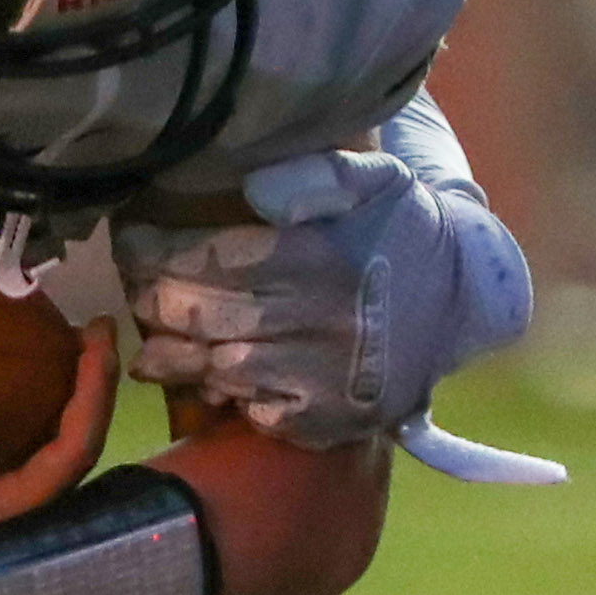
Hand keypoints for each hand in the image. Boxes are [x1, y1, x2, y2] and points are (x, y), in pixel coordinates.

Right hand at [0, 319, 121, 531]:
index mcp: (21, 511)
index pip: (76, 445)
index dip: (95, 389)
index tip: (98, 334)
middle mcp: (32, 510)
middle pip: (82, 440)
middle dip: (94, 383)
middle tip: (90, 328)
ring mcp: (16, 511)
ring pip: (63, 449)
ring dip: (69, 398)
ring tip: (61, 349)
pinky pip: (31, 454)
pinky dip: (35, 417)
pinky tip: (12, 391)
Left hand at [116, 143, 528, 446]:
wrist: (465, 298)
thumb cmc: (400, 228)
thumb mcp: (372, 180)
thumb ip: (315, 175)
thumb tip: (254, 190)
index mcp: (320, 258)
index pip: (211, 257)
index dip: (157, 250)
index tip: (131, 240)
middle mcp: (322, 319)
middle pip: (205, 314)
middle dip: (157, 300)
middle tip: (137, 290)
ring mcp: (328, 376)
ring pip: (222, 368)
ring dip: (180, 356)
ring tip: (154, 344)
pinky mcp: (335, 419)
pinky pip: (260, 414)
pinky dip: (233, 398)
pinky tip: (216, 378)